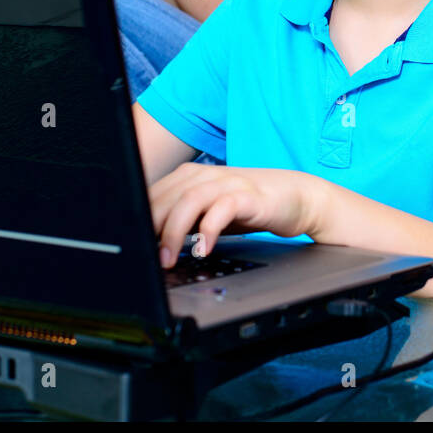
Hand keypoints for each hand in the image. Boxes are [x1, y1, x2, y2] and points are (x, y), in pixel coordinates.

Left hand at [147, 163, 317, 267]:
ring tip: (170, 258)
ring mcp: (229, 183)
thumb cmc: (252, 206)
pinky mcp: (249, 196)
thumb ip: (185, 219)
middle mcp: (207, 175)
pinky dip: (208, 230)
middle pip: (166, 197)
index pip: (154, 194)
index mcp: (192, 176)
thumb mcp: (211, 211)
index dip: (140, 220)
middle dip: (151, 229)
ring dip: (174, 231)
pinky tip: (203, 249)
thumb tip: (152, 242)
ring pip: (189, 201)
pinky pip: (223, 209)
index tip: (133, 246)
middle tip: (147, 258)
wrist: (299, 197)